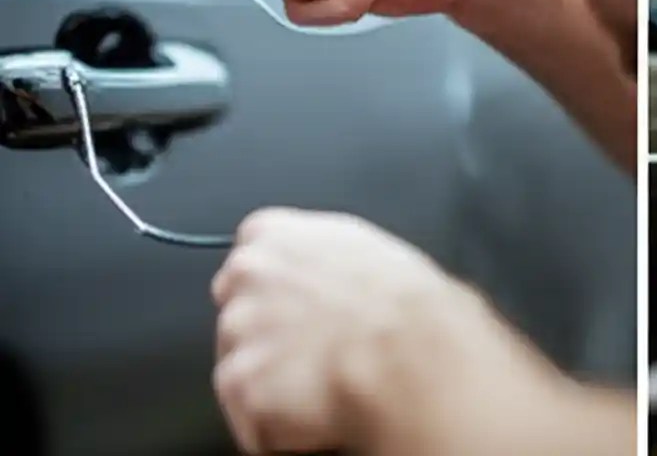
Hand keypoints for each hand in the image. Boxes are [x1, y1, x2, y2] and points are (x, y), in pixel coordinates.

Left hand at [210, 207, 592, 454]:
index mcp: (276, 234)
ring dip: (276, 383)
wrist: (415, 354)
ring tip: (328, 387)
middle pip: (237, 314)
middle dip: (267, 339)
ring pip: (242, 367)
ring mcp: (239, 330)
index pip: (250, 260)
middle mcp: (247, 275)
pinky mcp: (241, 383)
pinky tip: (321, 413)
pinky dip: (279, 426)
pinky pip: (250, 414)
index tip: (299, 313)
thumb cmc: (412, 306)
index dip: (277, 295)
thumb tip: (331, 278)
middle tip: (316, 357)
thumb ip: (327, 258)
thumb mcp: (371, 251)